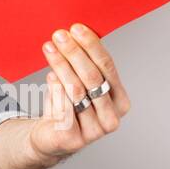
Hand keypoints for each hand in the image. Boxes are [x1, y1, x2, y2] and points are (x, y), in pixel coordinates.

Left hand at [28, 23, 131, 161]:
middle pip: (93, 78)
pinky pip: (64, 107)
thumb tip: (73, 33)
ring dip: (62, 65)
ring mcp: (94, 131)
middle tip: (60, 35)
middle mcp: (112, 117)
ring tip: (49, 48)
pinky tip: (50, 74)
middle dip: (75, 53)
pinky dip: (56, 88)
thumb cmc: (66, 105)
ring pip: (77, 91)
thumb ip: (80, 64)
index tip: (77, 28)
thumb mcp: (77, 82)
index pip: (108, 68)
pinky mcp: (74, 139)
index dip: (92, 46)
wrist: (50, 137)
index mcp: (120, 100)